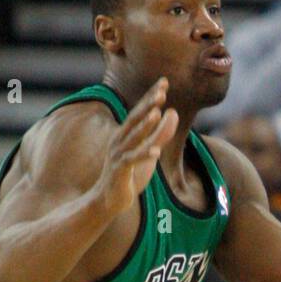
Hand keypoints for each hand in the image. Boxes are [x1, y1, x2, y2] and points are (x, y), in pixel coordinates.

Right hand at [95, 78, 177, 217]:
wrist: (107, 200)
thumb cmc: (128, 175)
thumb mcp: (148, 152)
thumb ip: (160, 134)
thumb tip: (173, 112)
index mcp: (125, 134)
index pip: (140, 111)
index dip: (151, 96)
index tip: (164, 81)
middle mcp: (119, 140)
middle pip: (135, 118)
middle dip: (148, 104)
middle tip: (162, 90)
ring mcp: (118, 155)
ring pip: (134, 138)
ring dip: (145, 125)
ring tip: (157, 112)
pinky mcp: (120, 171)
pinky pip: (133, 161)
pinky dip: (144, 155)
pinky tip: (156, 152)